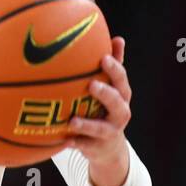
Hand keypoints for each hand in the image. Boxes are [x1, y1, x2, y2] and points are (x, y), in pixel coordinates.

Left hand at [66, 36, 132, 185]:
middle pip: (117, 103)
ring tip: (73, 120)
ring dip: (87, 124)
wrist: (107, 147)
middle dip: (105, 94)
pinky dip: (74, 143)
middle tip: (91, 84)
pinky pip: (84, 146)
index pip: (121, 80)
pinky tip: (63, 140)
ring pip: (100, 128)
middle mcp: (120, 114)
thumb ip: (114, 65)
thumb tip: (117, 37)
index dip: (114, 69)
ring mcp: (109, 132)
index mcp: (122, 96)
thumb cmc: (105, 107)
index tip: (103, 58)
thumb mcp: (112, 88)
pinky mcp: (96, 148)